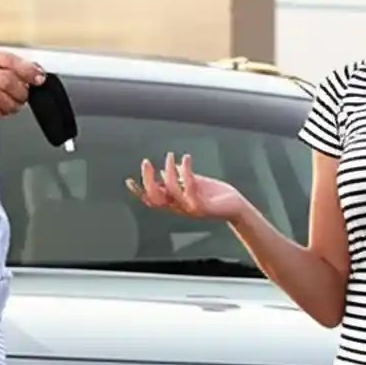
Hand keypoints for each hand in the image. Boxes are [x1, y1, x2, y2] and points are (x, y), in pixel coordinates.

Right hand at [126, 151, 249, 222]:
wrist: (237, 207)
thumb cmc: (216, 196)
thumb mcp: (195, 184)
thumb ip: (180, 179)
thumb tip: (166, 169)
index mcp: (175, 203)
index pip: (152, 201)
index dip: (138, 193)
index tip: (128, 180)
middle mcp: (180, 208)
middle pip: (155, 198)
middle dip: (147, 181)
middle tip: (146, 163)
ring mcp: (190, 208)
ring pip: (171, 191)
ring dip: (168, 171)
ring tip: (170, 156)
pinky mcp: (202, 206)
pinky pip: (190, 188)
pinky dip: (185, 171)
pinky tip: (186, 159)